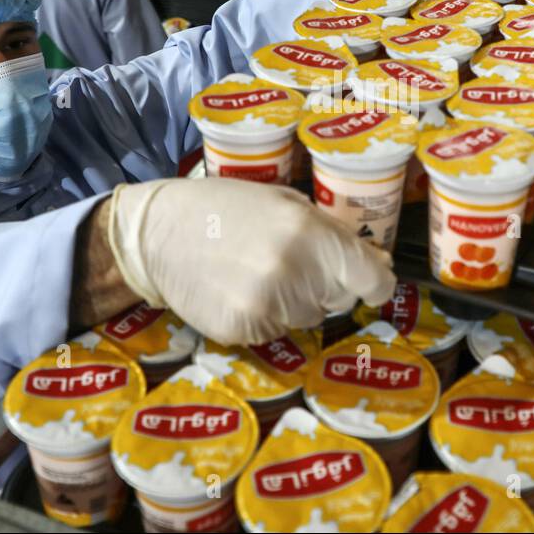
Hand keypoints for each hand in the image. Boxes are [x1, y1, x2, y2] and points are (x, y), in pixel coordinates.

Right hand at [105, 178, 394, 344]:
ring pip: (308, 318)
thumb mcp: (284, 201)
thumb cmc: (225, 208)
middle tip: (289, 261)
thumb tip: (377, 264)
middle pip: (341, 299)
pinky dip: (265, 316)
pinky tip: (238, 291)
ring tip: (256, 273)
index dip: (375, 281)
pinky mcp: (242, 330)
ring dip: (295, 301)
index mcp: (308, 232)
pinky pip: (275, 332)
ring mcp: (266, 306)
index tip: (368, 280)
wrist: (156, 234)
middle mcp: (292, 272)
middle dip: (327, 285)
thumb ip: (331, 232)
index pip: (373, 280)